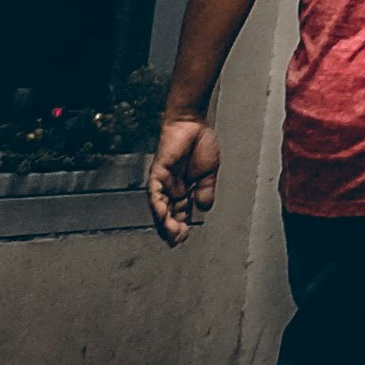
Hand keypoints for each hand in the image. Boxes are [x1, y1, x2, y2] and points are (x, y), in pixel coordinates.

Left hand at [145, 116, 215, 243]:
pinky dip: (158, 205)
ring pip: (159, 207)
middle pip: (167, 213)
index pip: (180, 213)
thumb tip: (204, 207)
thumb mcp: (210, 172)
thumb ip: (206, 190)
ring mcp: (162, 181)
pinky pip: (155, 192)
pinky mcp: (157, 172)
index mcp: (184, 189)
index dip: (181, 226)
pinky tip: (163, 215)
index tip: (184, 238)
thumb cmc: (200, 143)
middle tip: (177, 240)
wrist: (193, 123)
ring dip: (164, 221)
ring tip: (171, 233)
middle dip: (171, 228)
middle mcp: (170, 188)